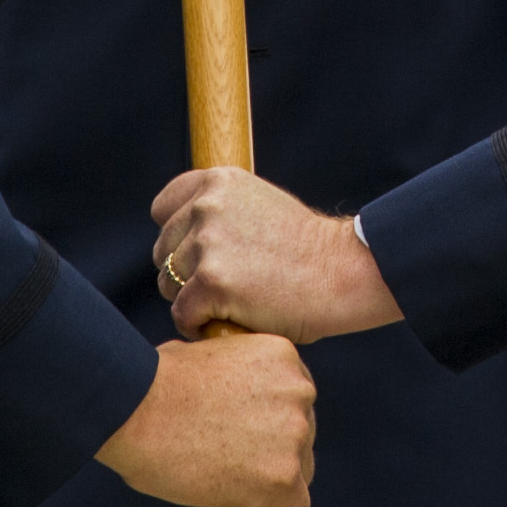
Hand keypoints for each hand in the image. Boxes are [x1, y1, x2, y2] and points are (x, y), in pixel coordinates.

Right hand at [94, 331, 315, 506]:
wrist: (135, 411)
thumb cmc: (155, 382)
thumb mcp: (209, 353)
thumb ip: (237, 373)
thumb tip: (235, 396)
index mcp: (282, 356)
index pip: (296, 398)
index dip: (271, 420)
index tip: (248, 433)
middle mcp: (299, 392)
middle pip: (302, 434)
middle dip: (273, 448)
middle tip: (233, 457)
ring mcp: (294, 437)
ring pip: (299, 472)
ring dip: (271, 479)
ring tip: (229, 480)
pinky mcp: (283, 479)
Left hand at [150, 166, 403, 342]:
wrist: (343, 272)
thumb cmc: (305, 249)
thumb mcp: (259, 205)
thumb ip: (219, 211)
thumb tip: (181, 232)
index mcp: (218, 181)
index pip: (163, 209)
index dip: (178, 237)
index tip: (203, 254)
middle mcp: (207, 205)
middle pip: (163, 252)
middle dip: (186, 273)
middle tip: (229, 285)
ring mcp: (208, 243)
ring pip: (169, 285)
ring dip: (194, 301)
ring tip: (234, 303)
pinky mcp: (212, 282)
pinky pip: (183, 315)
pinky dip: (202, 325)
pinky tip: (233, 321)